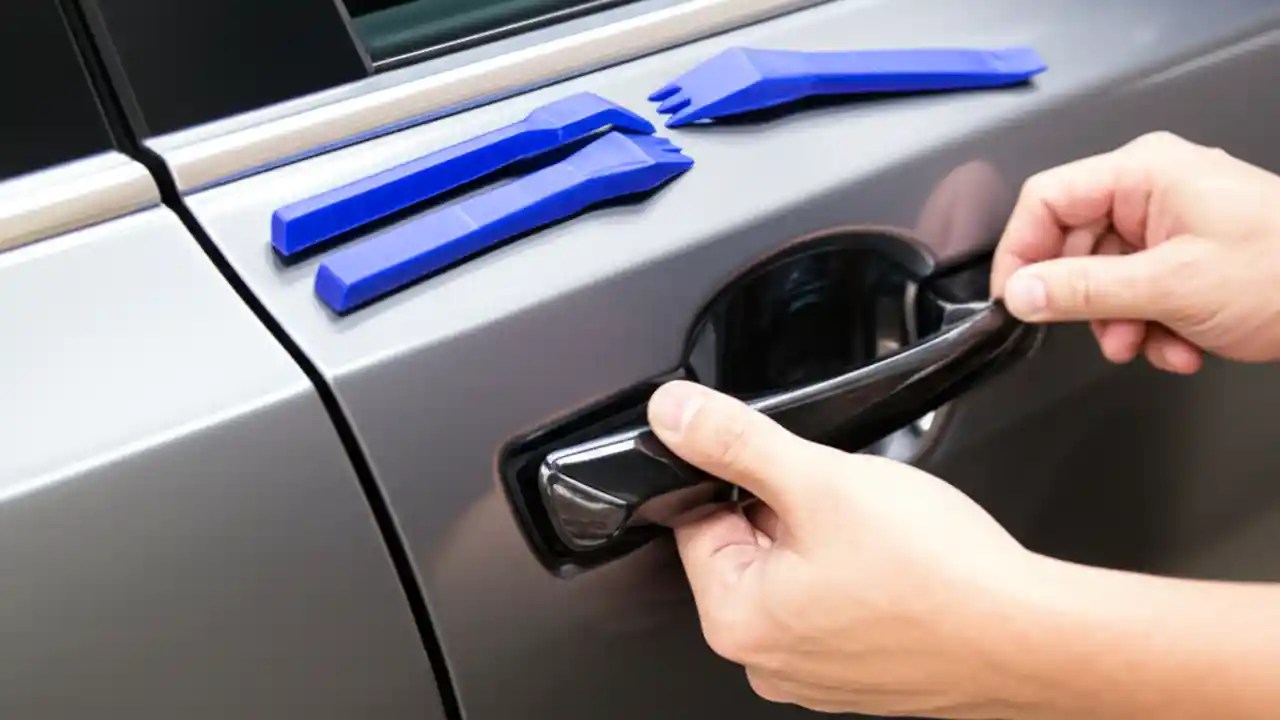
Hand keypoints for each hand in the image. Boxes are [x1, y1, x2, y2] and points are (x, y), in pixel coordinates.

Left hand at [647, 380, 1043, 717]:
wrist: (1033, 636)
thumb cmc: (938, 575)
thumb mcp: (820, 480)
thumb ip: (735, 441)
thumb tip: (674, 415)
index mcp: (735, 621)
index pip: (698, 522)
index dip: (741, 480)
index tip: (787, 473)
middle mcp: (767, 660)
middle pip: (749, 548)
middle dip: (789, 510)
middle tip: (845, 505)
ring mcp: (817, 674)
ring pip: (797, 572)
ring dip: (827, 540)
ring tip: (880, 538)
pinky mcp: (862, 674)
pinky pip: (838, 605)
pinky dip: (861, 577)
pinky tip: (900, 567)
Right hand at [991, 131, 1279, 373]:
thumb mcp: (1169, 286)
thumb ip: (1083, 290)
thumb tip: (1020, 294)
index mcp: (1143, 173)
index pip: (1046, 200)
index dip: (1021, 252)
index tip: (1016, 301)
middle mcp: (1152, 190)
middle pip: (1074, 245)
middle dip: (1088, 303)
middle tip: (1105, 338)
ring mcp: (1173, 223)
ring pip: (1106, 278)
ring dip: (1124, 324)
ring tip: (1155, 347)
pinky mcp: (1190, 255)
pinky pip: (1141, 291)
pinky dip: (1154, 327)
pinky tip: (1183, 347)